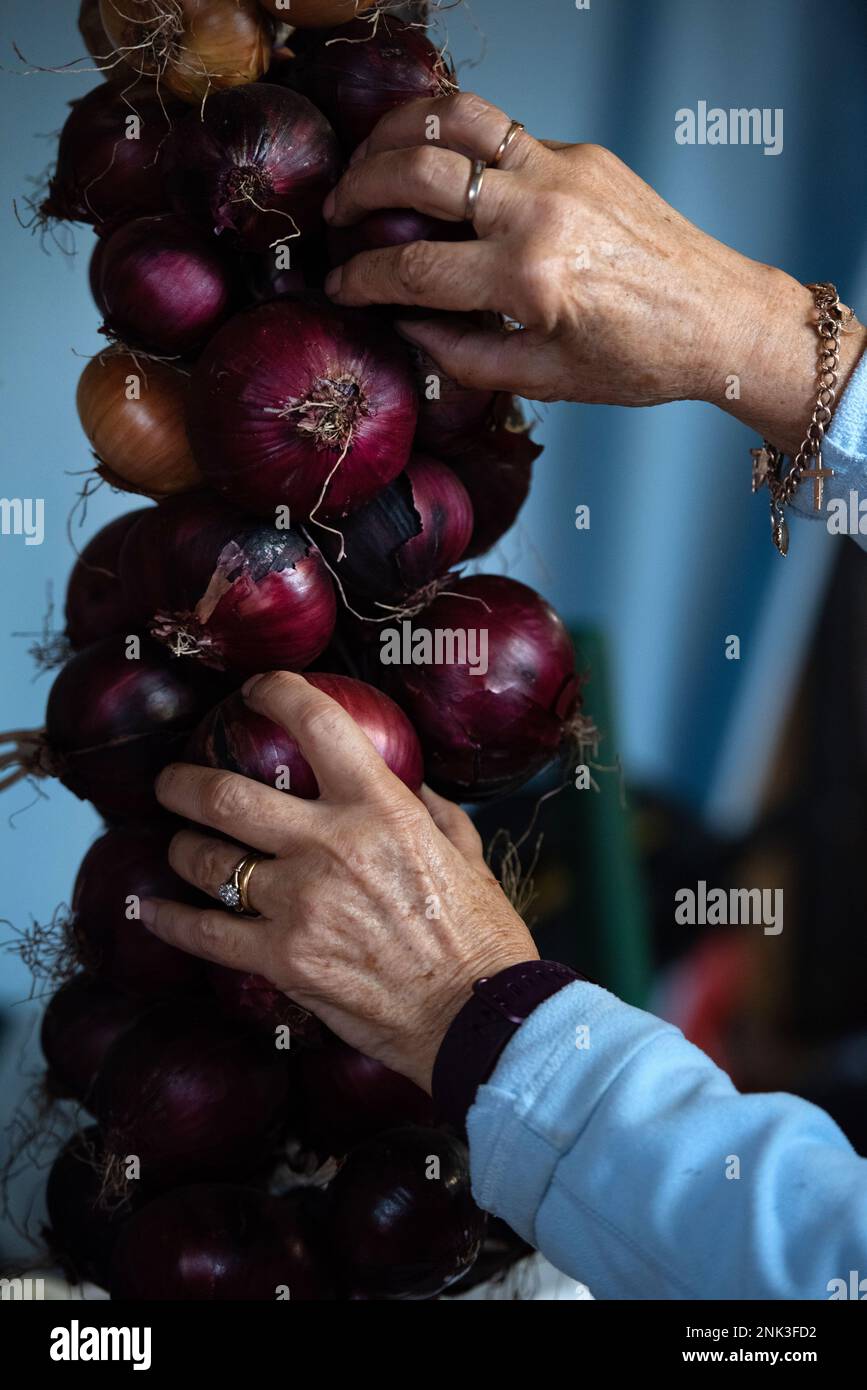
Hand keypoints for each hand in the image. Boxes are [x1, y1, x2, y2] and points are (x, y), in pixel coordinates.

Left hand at [140, 672, 537, 1092]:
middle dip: (185, 782)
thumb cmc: (482, 936)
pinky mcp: (282, 959)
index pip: (317, 725)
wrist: (479, 1016)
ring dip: (183, 849)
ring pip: (207, 861)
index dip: (276, 694)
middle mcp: (330, 845)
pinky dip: (170, 920)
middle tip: (172, 781)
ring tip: (180, 846)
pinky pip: (205, 934)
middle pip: (227, 795)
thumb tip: (409, 781)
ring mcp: (299, 903)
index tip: (258, 691)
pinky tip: (153, 910)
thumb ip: (430, 809)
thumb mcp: (467, 852)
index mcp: (381, 809)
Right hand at [323, 93, 866, 454]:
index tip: (338, 283)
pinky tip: (439, 166)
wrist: (722, 318)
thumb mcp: (544, 380)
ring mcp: (564, 170)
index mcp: (529, 280)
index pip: (412, 268)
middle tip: (338, 211)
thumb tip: (405, 328)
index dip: (360, 277)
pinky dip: (458, 141)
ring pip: (458, 118)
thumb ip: (463, 357)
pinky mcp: (582, 153)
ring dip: (400, 131)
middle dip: (360, 187)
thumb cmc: (641, 360)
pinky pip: (504, 133)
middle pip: (418, 172)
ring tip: (371, 158)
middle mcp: (542, 211)